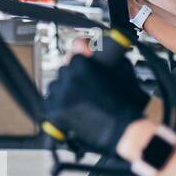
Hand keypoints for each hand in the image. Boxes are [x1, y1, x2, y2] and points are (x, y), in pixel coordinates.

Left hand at [43, 37, 150, 155]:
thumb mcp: (121, 70)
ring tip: (81, 104)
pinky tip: (73, 112)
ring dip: (64, 93)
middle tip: (87, 92)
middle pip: (64, 72)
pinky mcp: (55, 110)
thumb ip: (103, 54)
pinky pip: (50, 104)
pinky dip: (58, 109)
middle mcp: (68, 76)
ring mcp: (61, 94)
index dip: (79, 65)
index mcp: (82, 63)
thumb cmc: (126, 103)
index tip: (82, 70)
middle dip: (73, 80)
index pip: (72, 55)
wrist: (123, 129)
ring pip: (55, 87)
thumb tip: (88, 46)